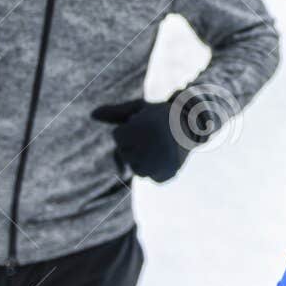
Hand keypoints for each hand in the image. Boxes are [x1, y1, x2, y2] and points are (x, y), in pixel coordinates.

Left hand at [91, 90, 219, 182]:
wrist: (194, 126)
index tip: (145, 122)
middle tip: (153, 135)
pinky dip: (154, 169)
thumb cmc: (161, 115)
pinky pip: (150, 177)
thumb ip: (114, 113)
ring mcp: (159, 164)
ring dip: (141, 159)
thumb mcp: (138, 108)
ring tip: (157, 147)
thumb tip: (92, 114)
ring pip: (135, 168)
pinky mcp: (166, 175)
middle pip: (125, 153)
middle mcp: (151, 147)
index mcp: (143, 127)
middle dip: (133, 144)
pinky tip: (164, 158)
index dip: (129, 128)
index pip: (118, 136)